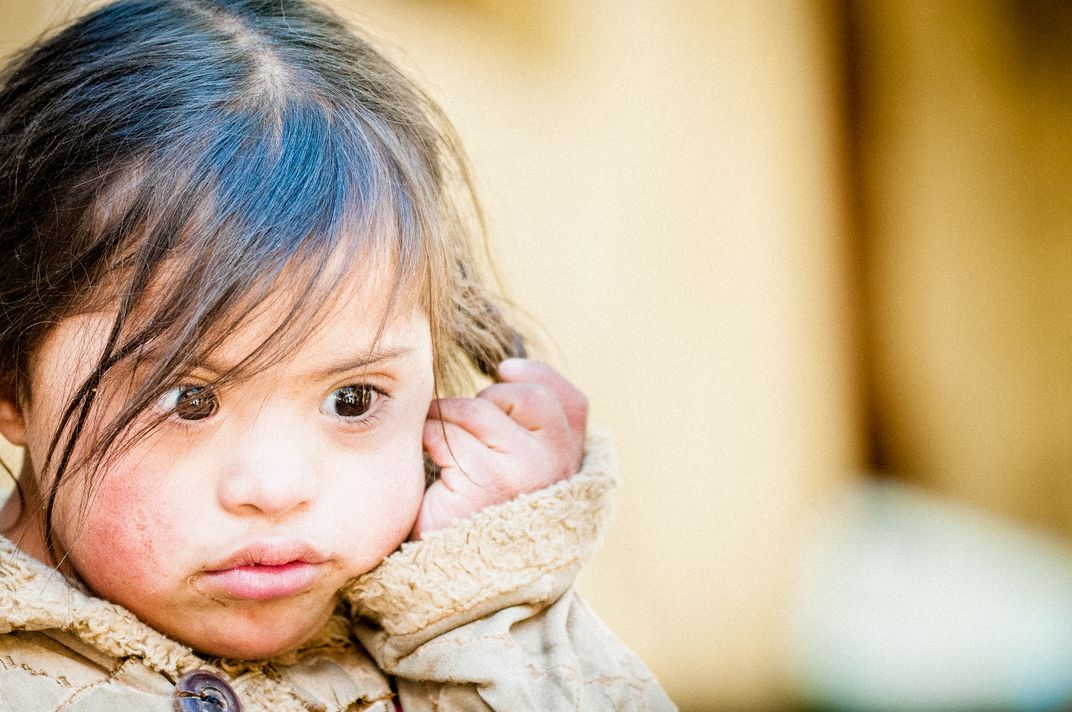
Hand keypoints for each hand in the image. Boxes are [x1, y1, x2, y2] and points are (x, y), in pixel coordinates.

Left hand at [412, 358, 587, 538]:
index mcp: (571, 466)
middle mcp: (557, 469)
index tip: (503, 371)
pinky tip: (425, 459)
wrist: (450, 577)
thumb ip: (527, 429)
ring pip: (478, 411)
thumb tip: (507, 370)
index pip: (573, 404)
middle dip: (487, 400)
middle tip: (463, 426)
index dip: (539, 376)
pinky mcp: (483, 481)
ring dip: (447, 417)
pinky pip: (445, 433)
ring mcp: (524, 474)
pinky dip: (426, 436)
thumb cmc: (478, 517)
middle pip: (527, 396)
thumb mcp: (516, 470)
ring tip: (437, 442)